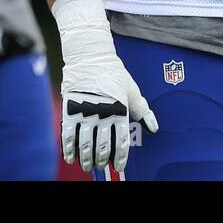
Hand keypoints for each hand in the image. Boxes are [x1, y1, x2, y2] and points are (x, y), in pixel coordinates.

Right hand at [54, 0, 157, 172]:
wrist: (90, 56)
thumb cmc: (113, 72)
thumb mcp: (132, 90)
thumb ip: (143, 110)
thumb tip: (154, 128)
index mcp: (119, 111)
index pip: (121, 142)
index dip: (120, 157)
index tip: (118, 166)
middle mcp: (103, 114)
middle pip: (103, 147)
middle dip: (102, 160)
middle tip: (101, 167)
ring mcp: (85, 112)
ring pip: (86, 144)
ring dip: (86, 159)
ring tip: (87, 166)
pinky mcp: (70, 109)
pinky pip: (69, 135)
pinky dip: (69, 149)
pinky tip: (70, 158)